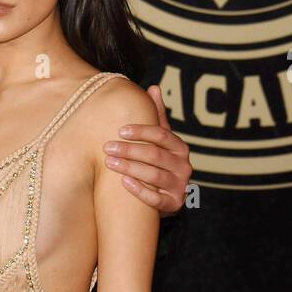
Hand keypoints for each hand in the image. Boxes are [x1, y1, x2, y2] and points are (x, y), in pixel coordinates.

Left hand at [103, 83, 191, 214]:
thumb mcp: (159, 141)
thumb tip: (154, 87)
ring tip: (109, 163)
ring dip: (130, 168)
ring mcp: (180, 186)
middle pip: (155, 155)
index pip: (162, 135)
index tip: (120, 130)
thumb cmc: (158, 163)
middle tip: (107, 147)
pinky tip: (123, 183)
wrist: (165, 197)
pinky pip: (156, 199)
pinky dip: (140, 191)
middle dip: (129, 150)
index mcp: (180, 148)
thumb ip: (157, 117)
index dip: (141, 131)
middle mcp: (184, 166)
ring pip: (154, 175)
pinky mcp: (174, 204)